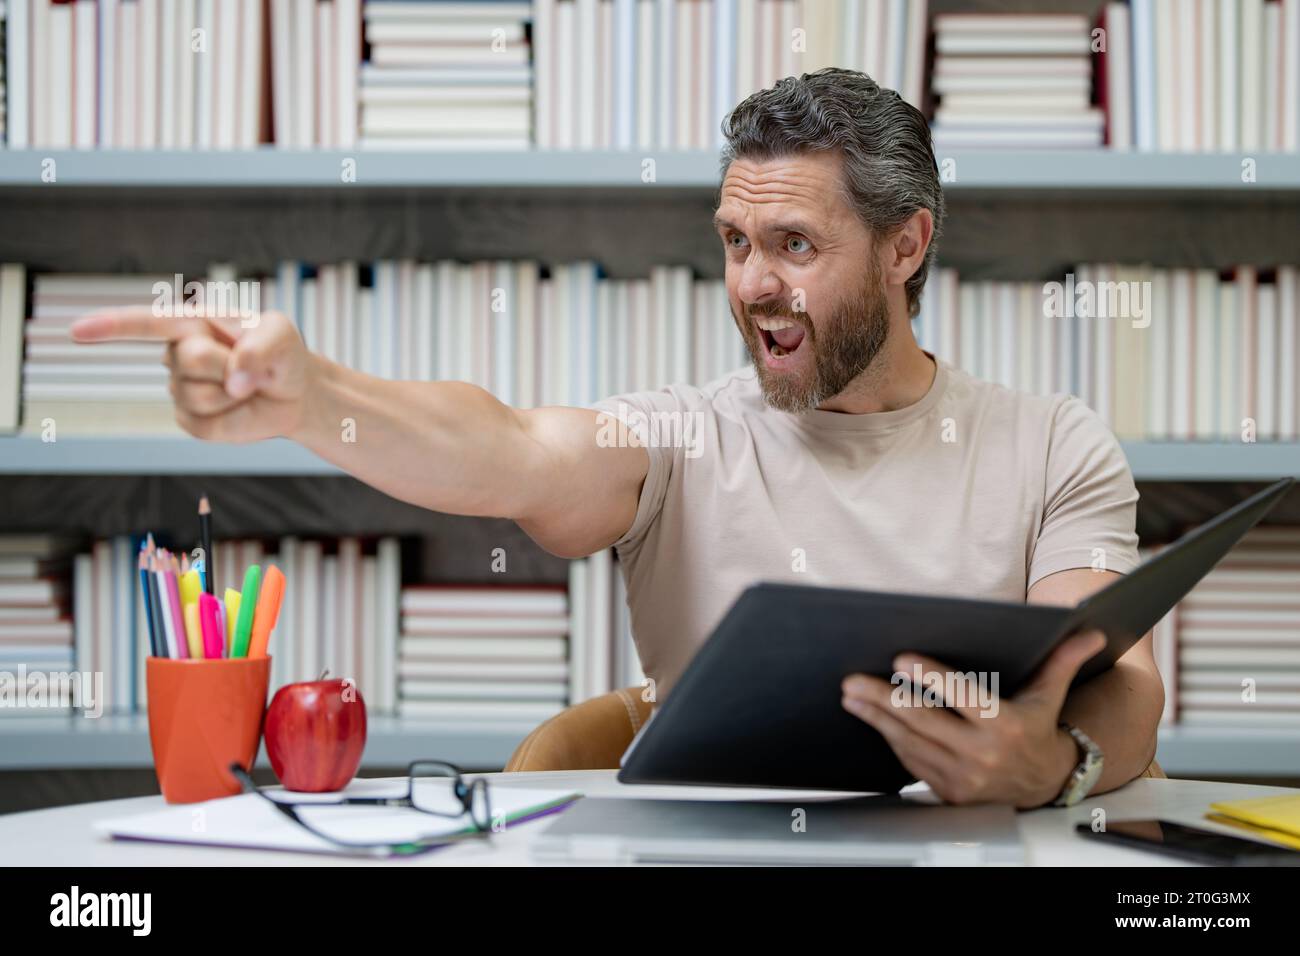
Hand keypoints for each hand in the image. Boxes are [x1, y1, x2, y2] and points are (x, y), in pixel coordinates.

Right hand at [70, 307, 314, 442]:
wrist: (293, 394)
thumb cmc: (282, 355)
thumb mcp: (281, 336)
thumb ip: (260, 348)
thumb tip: (235, 381)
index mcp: (190, 324)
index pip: (145, 323)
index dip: (111, 326)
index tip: (77, 331)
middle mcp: (178, 354)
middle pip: (189, 359)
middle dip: (227, 364)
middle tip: (249, 367)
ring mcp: (181, 389)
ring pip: (198, 394)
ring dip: (234, 393)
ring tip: (246, 387)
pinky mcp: (191, 421)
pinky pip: (205, 424)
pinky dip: (233, 419)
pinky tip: (238, 407)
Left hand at [840, 630, 1105, 808]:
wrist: (1045, 784)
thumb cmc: (1038, 728)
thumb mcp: (1050, 693)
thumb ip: (1062, 660)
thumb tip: (1090, 630)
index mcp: (1006, 726)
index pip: (963, 697)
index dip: (931, 678)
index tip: (901, 660)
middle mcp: (983, 755)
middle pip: (924, 722)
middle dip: (884, 699)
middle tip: (854, 680)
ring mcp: (963, 778)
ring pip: (910, 743)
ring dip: (876, 718)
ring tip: (851, 697)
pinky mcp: (948, 792)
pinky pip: (911, 763)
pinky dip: (888, 739)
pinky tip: (870, 720)